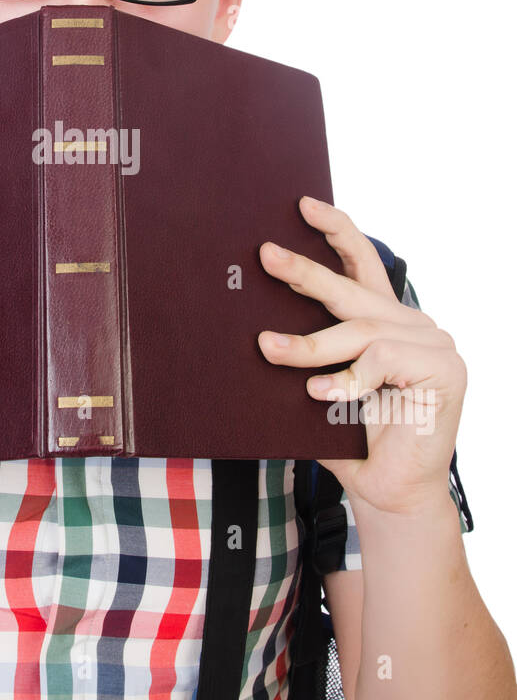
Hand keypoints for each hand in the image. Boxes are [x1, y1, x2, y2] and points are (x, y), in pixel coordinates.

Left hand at [257, 196, 466, 517]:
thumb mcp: (323, 385)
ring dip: (309, 342)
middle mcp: (414, 325)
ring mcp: (434, 344)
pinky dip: (346, 377)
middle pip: (354, 290)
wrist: (390, 494)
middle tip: (266, 256)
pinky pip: (380, 359)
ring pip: (359, 330)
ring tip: (269, 348)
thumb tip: (255, 326)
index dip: (338, 232)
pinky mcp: (444, 370)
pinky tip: (320, 393)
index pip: (365, 265)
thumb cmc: (352, 441)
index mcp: (388, 322)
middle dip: (306, 271)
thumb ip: (309, 355)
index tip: (304, 206)